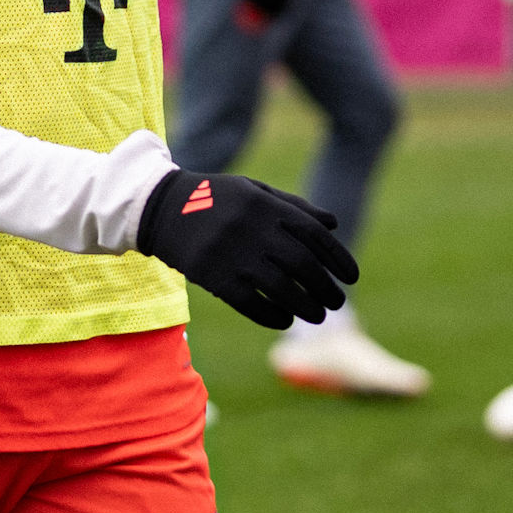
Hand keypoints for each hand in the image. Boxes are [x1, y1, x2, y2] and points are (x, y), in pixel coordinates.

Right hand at [135, 167, 354, 330]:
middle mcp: (253, 229)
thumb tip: (333, 224)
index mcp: (266, 205)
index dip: (338, 258)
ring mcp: (233, 255)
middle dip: (325, 288)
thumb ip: (294, 207)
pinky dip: (273, 315)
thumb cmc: (215, 199)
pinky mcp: (214, 277)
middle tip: (336, 302)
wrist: (160, 208)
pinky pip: (251, 303)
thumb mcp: (255, 191)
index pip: (314, 235)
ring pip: (281, 289)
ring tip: (317, 316)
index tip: (352, 278)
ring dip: (305, 307)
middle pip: (302, 265)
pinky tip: (285, 320)